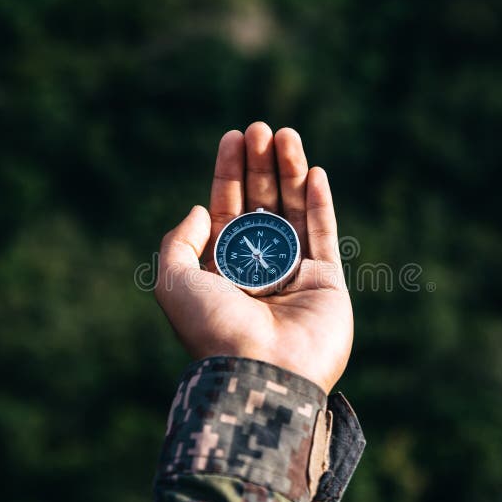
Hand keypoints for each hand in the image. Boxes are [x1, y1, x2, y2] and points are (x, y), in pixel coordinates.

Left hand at [154, 122, 352, 392]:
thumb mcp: (174, 282)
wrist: (261, 373)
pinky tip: (315, 172)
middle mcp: (258, 270)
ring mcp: (294, 276)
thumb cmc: (213, 329)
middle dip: (260, 166)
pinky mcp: (327, 284)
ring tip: (286, 135)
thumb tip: (201, 209)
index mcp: (222, 270)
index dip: (229, 175)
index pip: (227, 211)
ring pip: (293, 213)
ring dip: (291, 173)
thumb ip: (179, 242)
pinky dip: (320, 203)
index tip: (232, 137)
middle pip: (261, 206)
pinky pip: (324, 235)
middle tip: (260, 128)